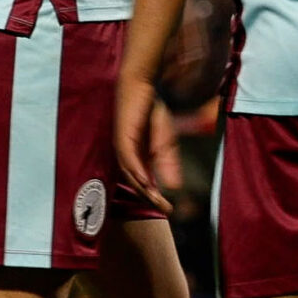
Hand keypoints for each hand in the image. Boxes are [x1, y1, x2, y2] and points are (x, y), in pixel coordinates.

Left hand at [113, 72, 171, 214]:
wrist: (142, 86)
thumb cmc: (151, 111)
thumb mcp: (165, 140)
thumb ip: (168, 162)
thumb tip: (175, 187)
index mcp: (138, 159)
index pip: (146, 184)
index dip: (157, 198)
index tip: (170, 210)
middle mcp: (128, 157)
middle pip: (138, 184)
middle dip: (152, 198)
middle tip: (167, 210)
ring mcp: (124, 148)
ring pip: (132, 174)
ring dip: (144, 189)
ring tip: (158, 201)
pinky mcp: (122, 138)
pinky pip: (129, 158)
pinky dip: (137, 171)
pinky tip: (147, 181)